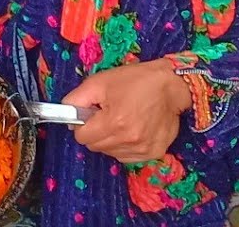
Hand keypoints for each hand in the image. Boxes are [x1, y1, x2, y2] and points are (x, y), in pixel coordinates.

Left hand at [62, 59, 192, 163]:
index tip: (91, 114)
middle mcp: (128, 140)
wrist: (172, 86)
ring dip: (110, 140)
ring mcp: (142, 149)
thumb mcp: (99, 82)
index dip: (83, 124)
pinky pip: (127, 157)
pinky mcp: (154, 153)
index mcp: (113, 122)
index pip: (81, 137)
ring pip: (110, 153)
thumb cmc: (135, 81)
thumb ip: (76, 99)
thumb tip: (66, 116)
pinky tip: (133, 129)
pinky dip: (125, 146)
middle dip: (95, 132)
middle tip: (107, 114)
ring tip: (122, 120)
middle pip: (94, 146)